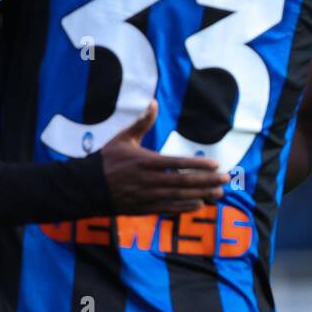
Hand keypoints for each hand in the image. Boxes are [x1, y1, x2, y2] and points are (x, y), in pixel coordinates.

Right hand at [100, 101, 228, 213]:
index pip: (178, 164)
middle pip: (184, 182)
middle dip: (208, 181)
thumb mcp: (123, 138)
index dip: (199, 165)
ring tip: (219, 193)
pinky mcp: (143, 208)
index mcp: (146, 162)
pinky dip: (185, 207)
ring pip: (180, 197)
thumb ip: (142, 122)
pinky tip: (199, 205)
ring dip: (201, 195)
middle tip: (226, 180)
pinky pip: (168, 208)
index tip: (216, 165)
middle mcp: (149, 180)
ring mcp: (147, 196)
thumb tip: (154, 102)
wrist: (86, 187)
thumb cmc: (106, 160)